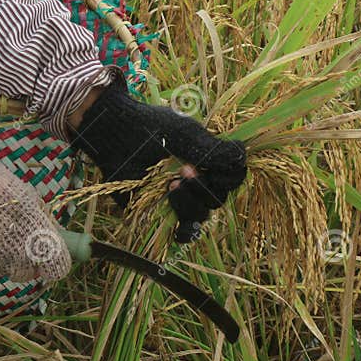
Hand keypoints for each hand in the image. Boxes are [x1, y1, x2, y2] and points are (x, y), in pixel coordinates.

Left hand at [70, 71, 246, 241]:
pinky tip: (178, 227)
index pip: (234, 177)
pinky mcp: (162, 212)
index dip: (230, 177)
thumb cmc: (150, 128)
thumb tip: (243, 156)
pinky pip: (184, 232)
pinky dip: (184, 232)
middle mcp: (198, 181)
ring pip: (202, 214)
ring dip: (189, 201)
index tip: (215, 167)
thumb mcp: (186, 134)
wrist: (116, 136)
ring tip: (170, 184)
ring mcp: (182, 198)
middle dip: (204, 187)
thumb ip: (215, 149)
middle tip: (183, 170)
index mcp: (208, 161)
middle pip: (219, 198)